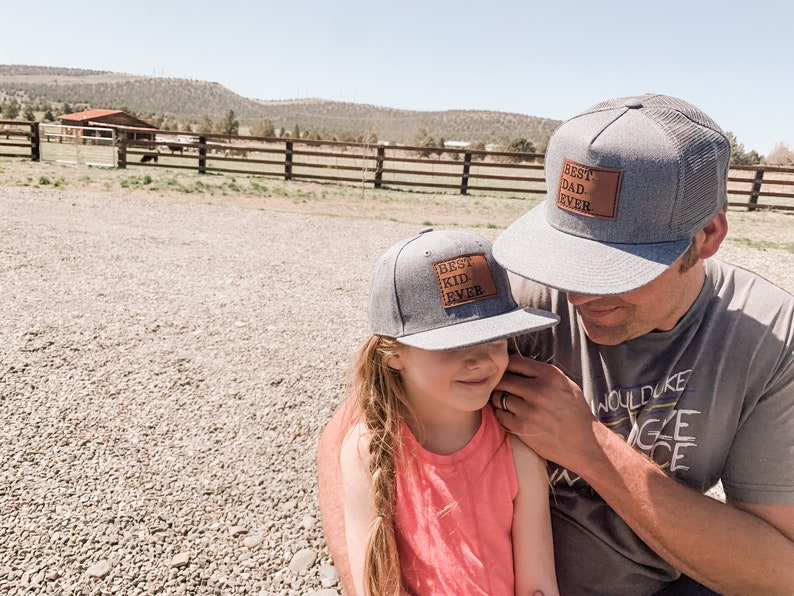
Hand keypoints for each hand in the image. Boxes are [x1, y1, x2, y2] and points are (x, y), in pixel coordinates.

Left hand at [491, 354, 597, 470]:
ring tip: (509, 403)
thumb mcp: (565, 384)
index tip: (506, 372)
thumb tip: (515, 363)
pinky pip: (499, 414)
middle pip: (503, 379)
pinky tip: (512, 416)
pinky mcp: (521, 427)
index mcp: (550, 375)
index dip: (506, 366)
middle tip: (504, 389)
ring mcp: (528, 409)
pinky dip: (502, 414)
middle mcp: (538, 390)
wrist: (585, 444)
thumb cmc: (575, 412)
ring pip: (499, 397)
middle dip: (500, 383)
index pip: (514, 361)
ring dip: (500, 399)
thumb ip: (542, 373)